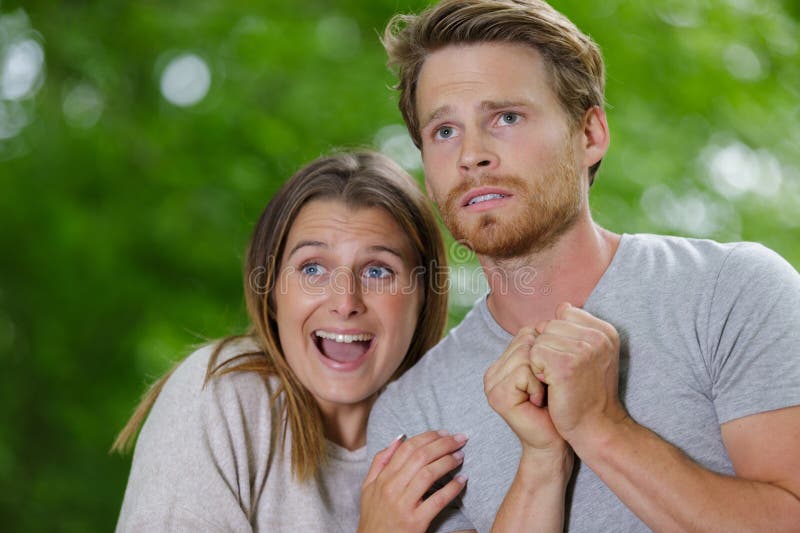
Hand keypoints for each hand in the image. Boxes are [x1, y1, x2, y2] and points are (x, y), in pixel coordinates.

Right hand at [358, 431, 467, 532]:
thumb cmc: (374, 517)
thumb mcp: (368, 487)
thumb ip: (381, 461)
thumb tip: (399, 438)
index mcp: (383, 478)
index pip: (407, 448)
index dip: (428, 437)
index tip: (444, 433)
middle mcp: (392, 488)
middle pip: (420, 457)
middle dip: (443, 444)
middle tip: (460, 439)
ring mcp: (403, 505)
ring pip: (428, 474)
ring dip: (448, 461)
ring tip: (461, 456)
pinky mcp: (415, 522)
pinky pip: (437, 500)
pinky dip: (452, 488)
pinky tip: (462, 480)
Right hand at [483, 327, 562, 452]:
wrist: (557, 442)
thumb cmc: (561, 406)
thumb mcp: (555, 367)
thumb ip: (550, 341)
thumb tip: (564, 306)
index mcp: (504, 362)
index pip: (527, 334)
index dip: (547, 351)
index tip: (552, 376)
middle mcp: (493, 370)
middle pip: (526, 340)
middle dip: (546, 362)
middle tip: (549, 388)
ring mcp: (491, 383)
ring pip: (526, 353)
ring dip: (544, 374)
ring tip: (544, 395)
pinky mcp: (497, 395)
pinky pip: (524, 371)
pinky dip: (538, 385)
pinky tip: (538, 402)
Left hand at [531, 302, 628, 445]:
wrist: (597, 426)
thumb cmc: (589, 392)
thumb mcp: (594, 355)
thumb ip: (579, 328)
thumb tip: (560, 307)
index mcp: (606, 331)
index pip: (564, 313)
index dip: (558, 337)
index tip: (571, 361)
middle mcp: (598, 337)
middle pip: (549, 325)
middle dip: (547, 348)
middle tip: (562, 374)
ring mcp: (583, 350)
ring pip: (540, 338)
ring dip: (541, 360)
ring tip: (558, 380)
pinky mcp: (566, 365)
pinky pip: (534, 353)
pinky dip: (537, 370)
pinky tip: (551, 385)